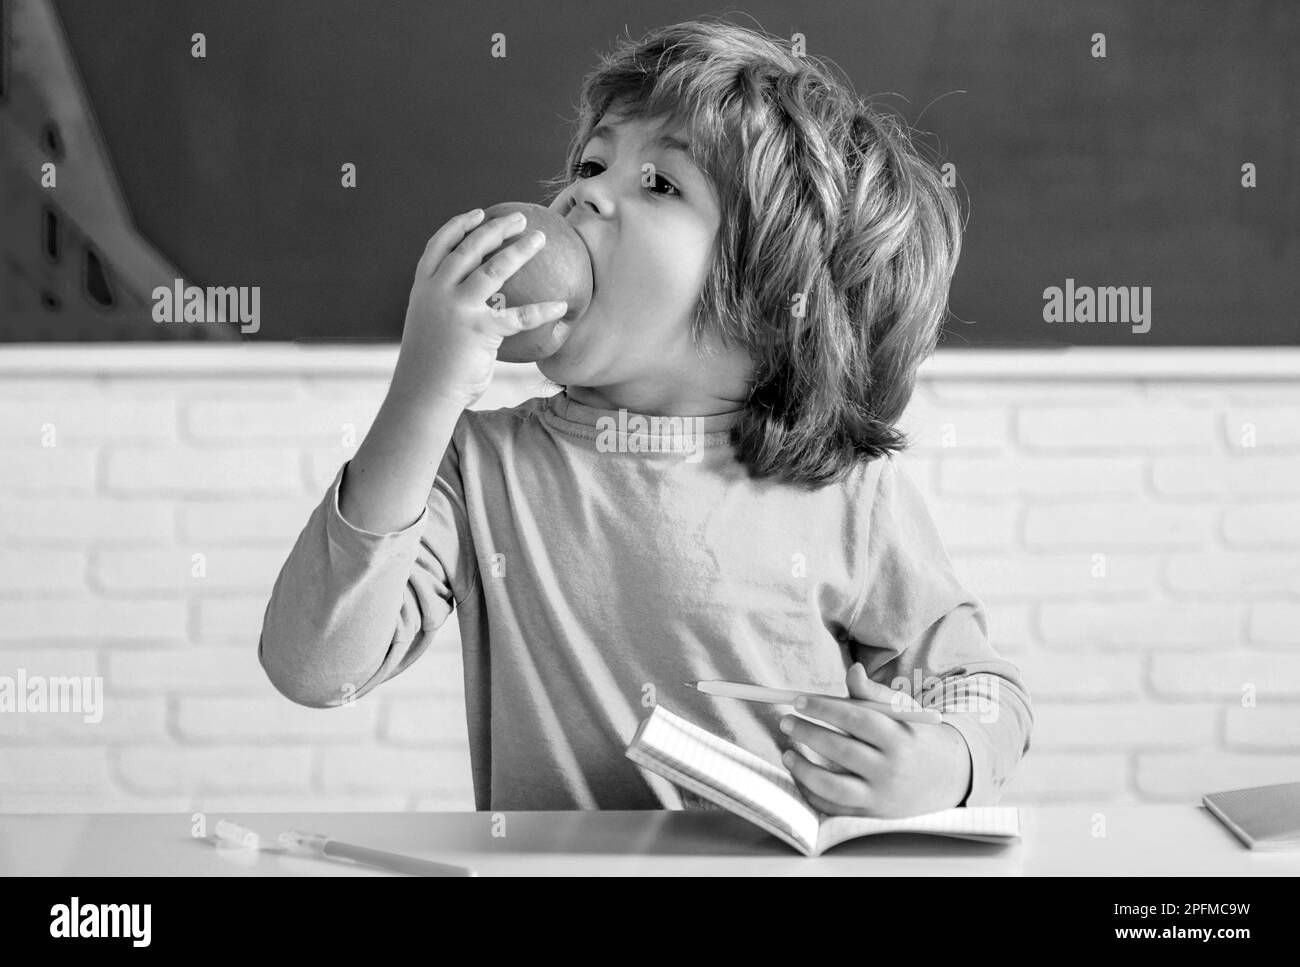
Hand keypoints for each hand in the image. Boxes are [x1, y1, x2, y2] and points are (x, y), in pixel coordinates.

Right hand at [392, 208, 571, 408]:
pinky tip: (562, 306)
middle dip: (496, 228)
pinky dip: (542, 310)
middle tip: (519, 218)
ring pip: (493, 268)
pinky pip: (518, 316)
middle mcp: (438, 291)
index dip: (459, 225)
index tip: (478, 213)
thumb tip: (476, 301)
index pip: (439, 245)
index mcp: (424, 287)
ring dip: (519, 249)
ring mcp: (458, 308)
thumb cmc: (431, 365)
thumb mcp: (430, 326)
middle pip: (469, 248)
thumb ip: (446, 307)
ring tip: (540, 238)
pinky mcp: (480, 330)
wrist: (423, 393)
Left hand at [779, 662, 971, 816]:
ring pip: (833, 787)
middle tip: (786, 721)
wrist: (948, 777)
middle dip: (808, 733)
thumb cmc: (915, 735)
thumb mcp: (903, 711)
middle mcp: (891, 770)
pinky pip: (834, 808)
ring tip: (787, 752)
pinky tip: (799, 774)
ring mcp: (880, 797)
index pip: (857, 720)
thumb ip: (873, 693)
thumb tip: (852, 670)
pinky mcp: (871, 814)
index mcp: (899, 739)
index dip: (825, 708)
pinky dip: (811, 793)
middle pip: (842, 751)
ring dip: (803, 769)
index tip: (799, 700)